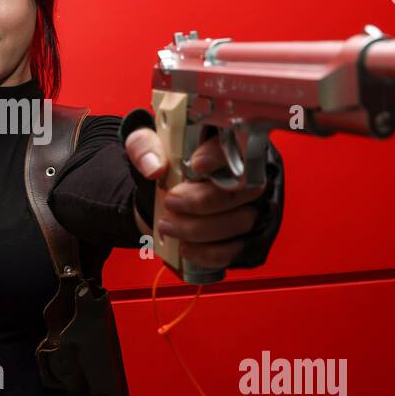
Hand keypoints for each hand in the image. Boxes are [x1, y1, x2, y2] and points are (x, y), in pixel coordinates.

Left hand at [123, 126, 265, 269]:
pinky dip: (207, 253)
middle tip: (172, 202)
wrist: (159, 197)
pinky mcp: (243, 238)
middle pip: (247, 188)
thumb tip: (155, 167)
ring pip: (242, 221)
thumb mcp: (145, 147)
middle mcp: (247, 175)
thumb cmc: (162, 166)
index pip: (242, 142)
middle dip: (204, 201)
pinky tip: (185, 246)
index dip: (223, 156)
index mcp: (228, 144)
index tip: (196, 165)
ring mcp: (250, 208)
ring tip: (168, 225)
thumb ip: (144, 147)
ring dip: (199, 228)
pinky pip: (235, 250)